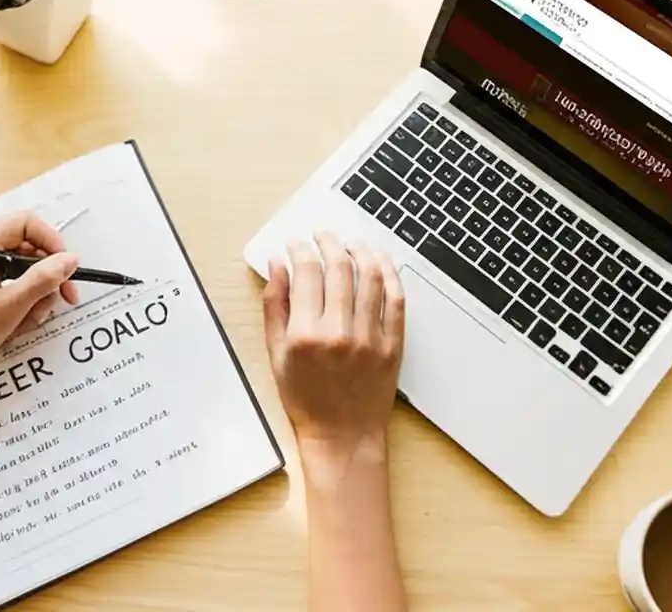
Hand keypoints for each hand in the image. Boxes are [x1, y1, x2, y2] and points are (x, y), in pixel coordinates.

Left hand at [0, 212, 80, 388]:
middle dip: (46, 274)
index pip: (24, 224)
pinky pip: (7, 283)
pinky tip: (19, 322)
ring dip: (34, 293)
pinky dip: (20, 300)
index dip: (52, 243)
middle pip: (25, 246)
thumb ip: (42, 280)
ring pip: (19, 268)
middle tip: (62, 299)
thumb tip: (70, 260)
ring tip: (31, 319)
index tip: (67, 269)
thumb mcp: (8, 307)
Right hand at [262, 233, 405, 457]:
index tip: (296, 244)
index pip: (306, 272)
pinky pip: (396, 298)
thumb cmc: (305, 399)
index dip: (300, 249)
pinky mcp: (393, 344)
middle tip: (323, 236)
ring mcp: (370, 338)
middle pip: (339, 267)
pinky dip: (389, 274)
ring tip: (351, 243)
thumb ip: (275, 306)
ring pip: (371, 276)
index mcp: (306, 334)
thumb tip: (276, 265)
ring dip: (361, 250)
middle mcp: (339, 332)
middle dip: (329, 242)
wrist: (342, 434)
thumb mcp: (277, 354)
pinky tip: (379, 263)